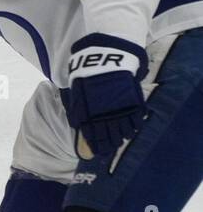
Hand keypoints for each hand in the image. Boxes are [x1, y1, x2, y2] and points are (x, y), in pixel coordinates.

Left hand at [65, 34, 147, 159]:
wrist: (104, 59)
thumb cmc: (85, 75)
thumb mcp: (75, 93)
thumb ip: (77, 111)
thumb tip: (77, 125)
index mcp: (89, 115)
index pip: (93, 136)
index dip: (96, 146)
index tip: (98, 152)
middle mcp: (105, 116)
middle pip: (109, 136)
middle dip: (109, 144)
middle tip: (110, 149)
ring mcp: (120, 110)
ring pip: (123, 130)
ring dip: (122, 137)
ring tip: (121, 140)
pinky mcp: (132, 103)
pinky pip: (135, 120)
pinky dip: (134, 126)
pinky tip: (132, 130)